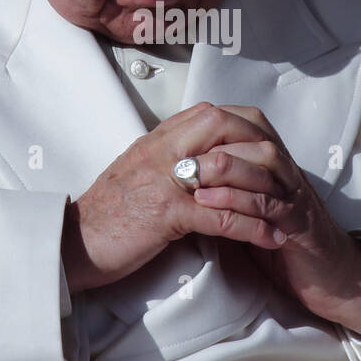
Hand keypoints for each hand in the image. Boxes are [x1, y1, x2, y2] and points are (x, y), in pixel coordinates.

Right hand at [62, 102, 289, 292]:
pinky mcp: (165, 212)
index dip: (241, 126)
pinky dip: (251, 227)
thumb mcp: (135, 174)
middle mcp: (160, 150)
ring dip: (263, 192)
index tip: (266, 148)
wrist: (71, 246)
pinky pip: (220, 214)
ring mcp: (163, 178)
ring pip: (227, 169)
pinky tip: (270, 238)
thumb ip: (165, 160)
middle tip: (285, 172)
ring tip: (289, 211)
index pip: (207, 114)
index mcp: (154, 140)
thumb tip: (197, 159)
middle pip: (221, 125)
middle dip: (258, 146)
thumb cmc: (105, 217)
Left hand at [190, 105, 360, 336]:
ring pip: (262, 162)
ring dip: (221, 165)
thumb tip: (185, 183)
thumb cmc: (287, 248)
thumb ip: (226, 195)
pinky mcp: (299, 223)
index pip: (246, 127)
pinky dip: (235, 199)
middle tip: (176, 148)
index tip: (174, 134)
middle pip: (253, 134)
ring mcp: (295, 195)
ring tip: (186, 172)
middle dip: (213, 137)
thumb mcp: (251, 214)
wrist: (333, 281)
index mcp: (275, 166)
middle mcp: (287, 173)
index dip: (212, 126)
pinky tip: (207, 202)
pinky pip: (267, 203)